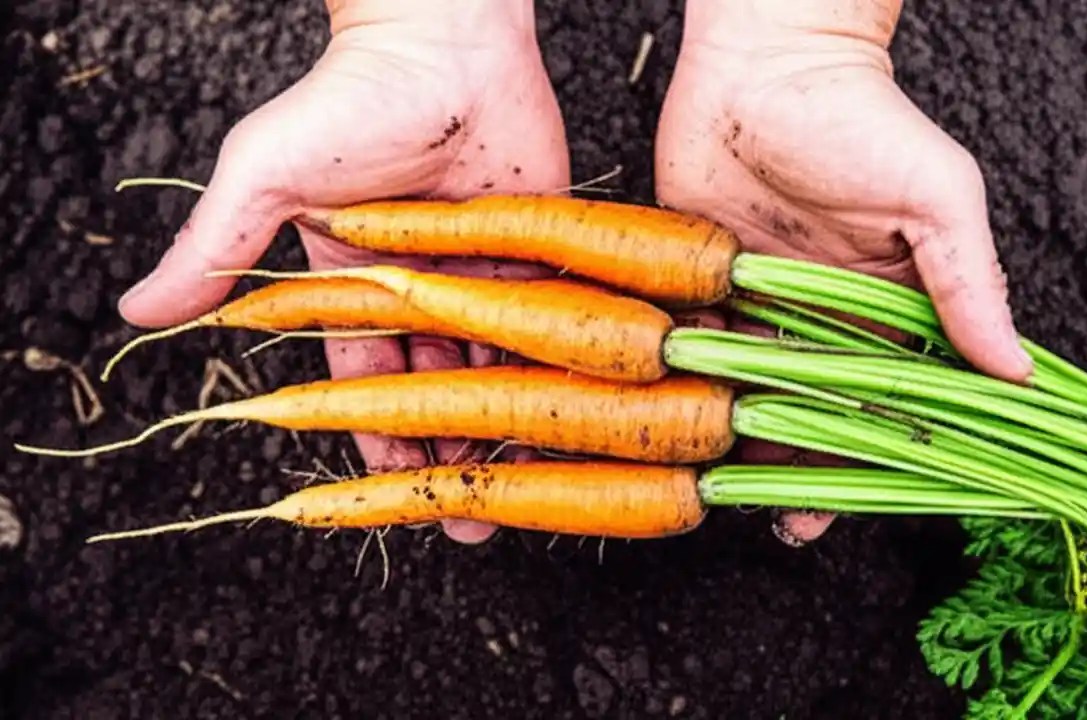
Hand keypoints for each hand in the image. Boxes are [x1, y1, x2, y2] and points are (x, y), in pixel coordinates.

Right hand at [116, 0, 570, 543]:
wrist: (444, 37)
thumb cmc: (349, 99)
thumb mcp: (265, 178)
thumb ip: (214, 249)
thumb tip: (136, 310)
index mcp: (352, 277)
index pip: (364, 374)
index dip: (380, 434)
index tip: (402, 491)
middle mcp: (421, 281)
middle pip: (435, 383)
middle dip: (448, 450)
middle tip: (469, 517)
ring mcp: (483, 264)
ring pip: (496, 362)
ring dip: (506, 424)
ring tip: (520, 486)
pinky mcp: (539, 240)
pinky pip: (551, 315)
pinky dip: (558, 363)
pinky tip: (570, 416)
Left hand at [656, 0, 1031, 544]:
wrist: (765, 60)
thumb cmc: (864, 116)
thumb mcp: (938, 197)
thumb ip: (969, 283)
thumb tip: (1017, 374)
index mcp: (889, 308)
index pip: (887, 402)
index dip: (873, 461)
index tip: (851, 509)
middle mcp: (823, 317)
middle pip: (813, 412)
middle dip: (798, 471)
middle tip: (782, 517)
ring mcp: (759, 303)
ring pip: (748, 392)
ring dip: (734, 439)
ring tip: (721, 486)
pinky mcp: (701, 279)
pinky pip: (691, 348)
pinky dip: (682, 386)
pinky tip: (670, 423)